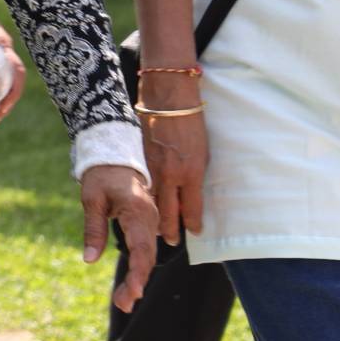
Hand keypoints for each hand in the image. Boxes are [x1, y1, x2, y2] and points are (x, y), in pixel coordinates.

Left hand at [80, 163, 158, 310]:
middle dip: (136, 283)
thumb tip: (89, 259)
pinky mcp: (146, 227)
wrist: (115, 160)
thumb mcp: (91, 200)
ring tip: (123, 302)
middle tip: (122, 305)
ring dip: (137, 280)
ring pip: (147, 256)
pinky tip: (130, 286)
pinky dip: (138, 269)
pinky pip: (145, 250)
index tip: (134, 292)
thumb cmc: (101, 177)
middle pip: (147, 257)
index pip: (141, 247)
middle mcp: (150, 220)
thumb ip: (92, 229)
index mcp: (137, 212)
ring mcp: (151, 224)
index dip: (139, 272)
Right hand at [141, 89, 208, 245]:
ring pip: (150, 203)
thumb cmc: (191, 124)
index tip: (193, 233)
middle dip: (170, 230)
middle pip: (168, 213)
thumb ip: (195, 177)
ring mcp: (151, 168)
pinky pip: (140, 187)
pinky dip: (141, 199)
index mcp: (190, 173)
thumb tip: (192, 196)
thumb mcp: (202, 153)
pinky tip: (142, 207)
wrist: (168, 99)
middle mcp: (170, 175)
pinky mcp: (137, 160)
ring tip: (156, 230)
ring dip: (153, 218)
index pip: (191, 209)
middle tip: (172, 241)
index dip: (192, 225)